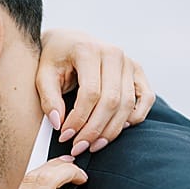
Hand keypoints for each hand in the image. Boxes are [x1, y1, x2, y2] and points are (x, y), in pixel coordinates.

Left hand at [35, 30, 153, 154]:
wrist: (69, 41)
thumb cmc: (54, 60)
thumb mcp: (43, 75)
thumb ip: (48, 98)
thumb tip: (59, 124)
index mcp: (89, 50)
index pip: (90, 93)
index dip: (78, 119)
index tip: (64, 136)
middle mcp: (114, 54)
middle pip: (111, 101)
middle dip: (94, 129)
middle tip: (78, 147)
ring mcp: (129, 62)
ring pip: (128, 104)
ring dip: (111, 130)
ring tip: (92, 145)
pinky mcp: (138, 72)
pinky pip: (146, 98)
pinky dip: (135, 117)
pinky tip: (115, 130)